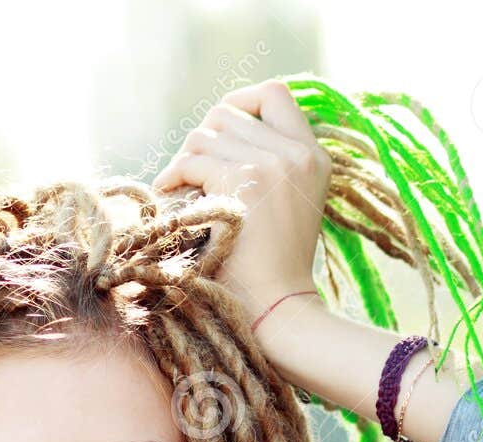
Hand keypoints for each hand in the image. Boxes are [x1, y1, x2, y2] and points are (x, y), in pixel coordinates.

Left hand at [150, 79, 328, 324]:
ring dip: (185, 159)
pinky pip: (193, 159)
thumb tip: (214, 130)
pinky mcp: (245, 179)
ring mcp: (274, 163)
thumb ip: (270, 164)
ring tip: (179, 189)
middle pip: (228, 112)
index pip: (274, 95)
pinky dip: (174, 175)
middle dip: (201, 139)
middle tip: (189, 172)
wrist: (277, 305)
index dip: (239, 103)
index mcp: (314, 155)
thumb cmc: (270, 268)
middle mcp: (298, 152)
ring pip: (206, 132)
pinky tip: (169, 196)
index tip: (219, 134)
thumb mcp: (287, 205)